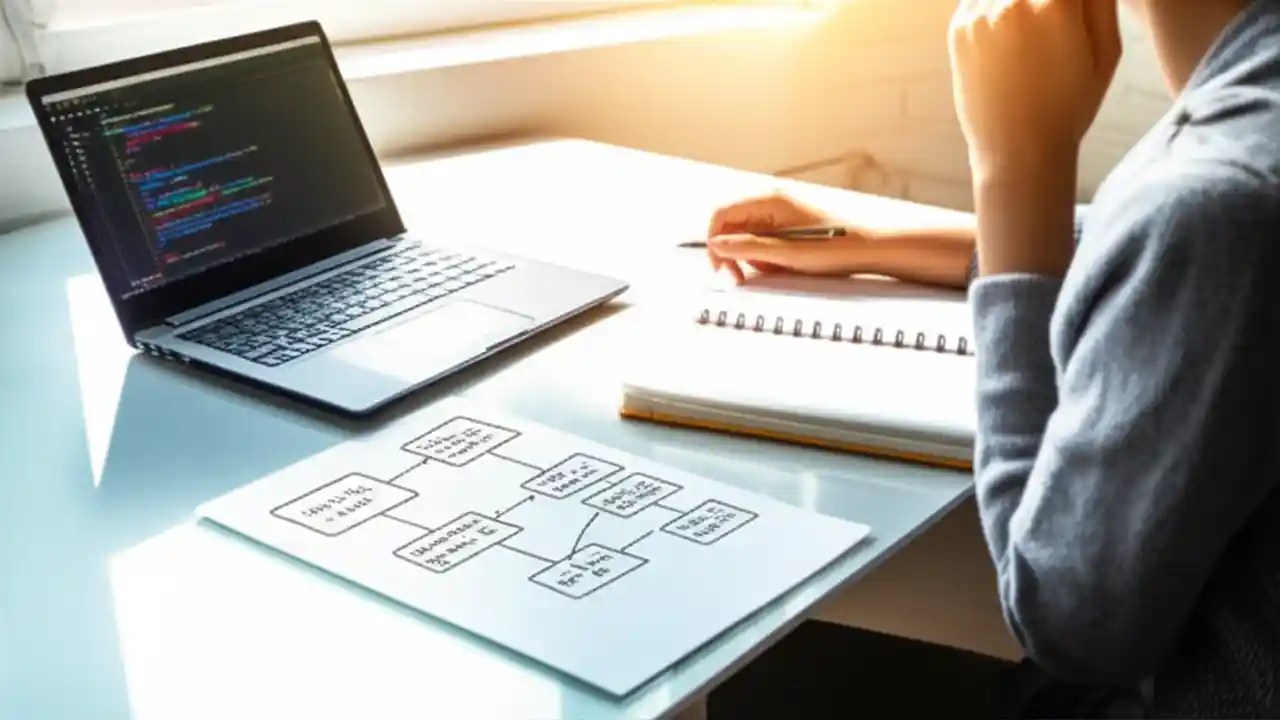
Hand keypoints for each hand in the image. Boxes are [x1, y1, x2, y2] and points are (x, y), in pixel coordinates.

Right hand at [705, 194, 869, 283]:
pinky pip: (768, 242)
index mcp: (770, 201)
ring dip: (754, 259)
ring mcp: (783, 215)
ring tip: (776, 270)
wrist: (872, 248)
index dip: (715, 242)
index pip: (723, 215)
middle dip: (734, 254)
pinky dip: (769, 258)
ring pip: (750, 238)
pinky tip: (786, 266)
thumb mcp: (786, 252)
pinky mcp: (792, 227)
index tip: (720, 268)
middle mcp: (773, 203)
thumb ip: (748, 247)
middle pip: (734, 227)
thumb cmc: (835, 246)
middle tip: (741, 279)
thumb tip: (716, 245)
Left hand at [947, 0, 1121, 177]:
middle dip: (1049, 1)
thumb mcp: (1107, 51)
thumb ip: (1101, 0)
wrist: (1017, 150)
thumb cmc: (1071, 105)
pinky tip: (1010, 29)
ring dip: (1021, 2)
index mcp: (1058, 2)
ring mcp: (981, 13)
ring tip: (1031, 38)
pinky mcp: (959, 27)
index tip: (1073, 9)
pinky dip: (995, 3)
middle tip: (1052, 21)